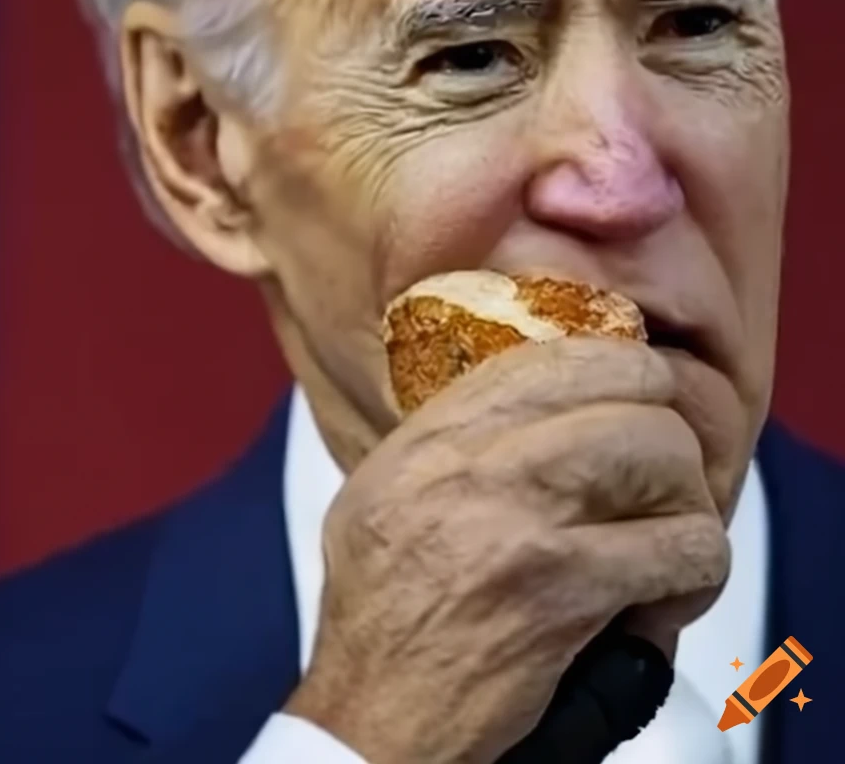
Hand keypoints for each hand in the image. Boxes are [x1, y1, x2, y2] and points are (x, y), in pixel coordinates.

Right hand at [285, 337, 730, 763]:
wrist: (371, 713)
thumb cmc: (376, 607)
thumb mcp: (381, 490)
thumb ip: (445, 437)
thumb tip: (526, 400)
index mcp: (432, 435)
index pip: (555, 354)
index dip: (619, 367)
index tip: (634, 398)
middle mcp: (472, 463)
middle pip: (625, 388)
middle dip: (664, 428)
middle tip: (661, 472)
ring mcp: (520, 524)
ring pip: (662, 453)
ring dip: (684, 496)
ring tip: (666, 533)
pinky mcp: (563, 593)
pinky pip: (682, 549)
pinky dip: (696, 570)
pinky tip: (666, 593)